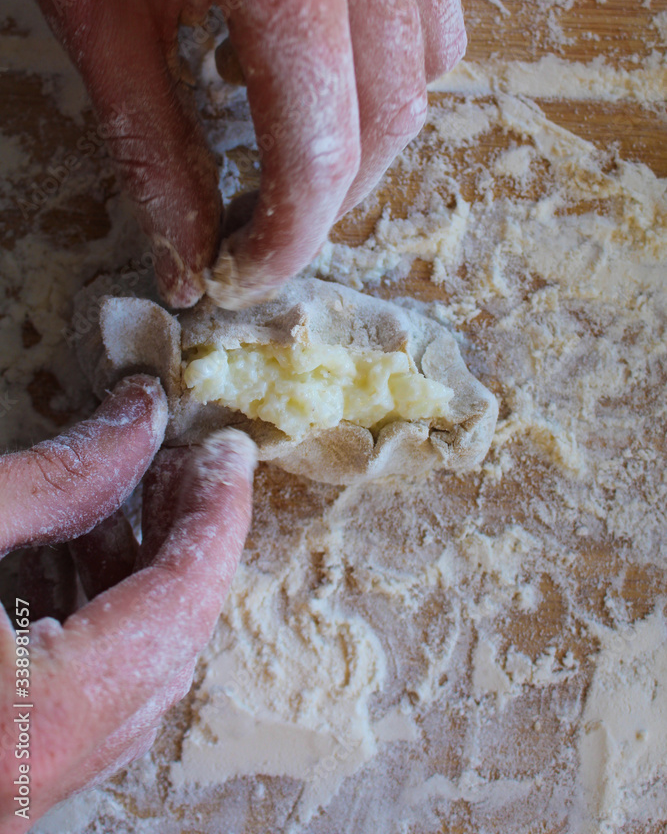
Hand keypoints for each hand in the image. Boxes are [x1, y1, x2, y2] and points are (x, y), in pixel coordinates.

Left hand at [0, 0, 464, 308]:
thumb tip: (186, 256)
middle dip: (329, 199)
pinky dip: (396, 58)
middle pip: (390, 120)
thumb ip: (151, 148)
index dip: (285, 238)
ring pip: (429, 63)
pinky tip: (336, 64)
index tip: (244, 274)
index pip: (318, 151)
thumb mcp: (93, 11)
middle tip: (264, 229)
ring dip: (372, 134)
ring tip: (300, 154)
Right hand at [0, 376, 255, 829]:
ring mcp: (13, 794)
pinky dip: (95, 623)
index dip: (213, 520)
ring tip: (135, 497)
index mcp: (24, 724)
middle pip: (165, 650)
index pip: (175, 609)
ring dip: (142, 584)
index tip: (228, 452)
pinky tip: (75, 556)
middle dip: (186, 547)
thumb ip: (53, 480)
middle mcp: (30, 780)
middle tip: (189, 465)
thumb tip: (140, 419)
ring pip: (129, 684)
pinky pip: (82, 704)